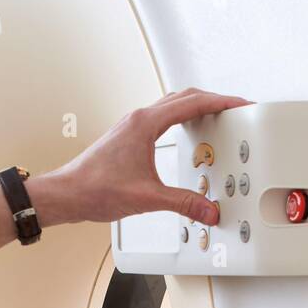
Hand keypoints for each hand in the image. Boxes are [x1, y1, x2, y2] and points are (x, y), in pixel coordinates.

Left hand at [27, 88, 250, 226]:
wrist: (67, 194)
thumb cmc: (94, 189)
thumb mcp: (147, 198)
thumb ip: (183, 203)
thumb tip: (208, 210)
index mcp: (146, 124)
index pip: (193, 103)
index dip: (222, 102)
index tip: (240, 104)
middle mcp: (138, 119)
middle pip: (184, 97)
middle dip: (213, 100)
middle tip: (234, 108)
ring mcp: (132, 126)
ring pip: (171, 105)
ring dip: (196, 106)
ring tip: (216, 116)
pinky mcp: (128, 137)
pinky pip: (161, 117)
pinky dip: (180, 118)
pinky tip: (185, 132)